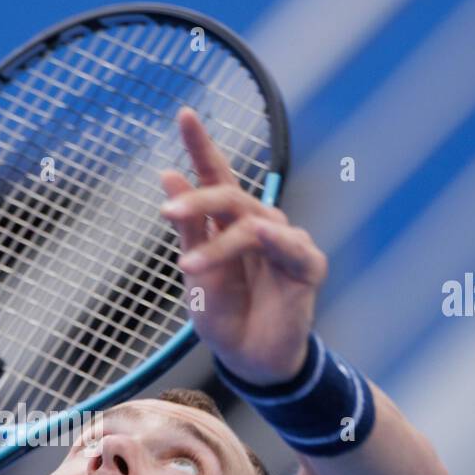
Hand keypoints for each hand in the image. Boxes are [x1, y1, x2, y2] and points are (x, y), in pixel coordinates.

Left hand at [160, 107, 327, 384]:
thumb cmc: (223, 316)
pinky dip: (273, 240)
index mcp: (227, 223)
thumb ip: (188, 227)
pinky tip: (260, 235)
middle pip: (229, 196)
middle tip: (168, 211)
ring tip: (192, 267)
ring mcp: (284, 243)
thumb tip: (169, 175)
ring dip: (220, 245)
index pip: (215, 176)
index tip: (184, 113)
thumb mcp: (196, 273)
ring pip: (252, 225)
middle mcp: (258, 225)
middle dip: (198, 200)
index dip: (201, 146)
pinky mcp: (306, 266)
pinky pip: (290, 246)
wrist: (248, 361)